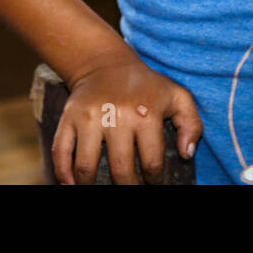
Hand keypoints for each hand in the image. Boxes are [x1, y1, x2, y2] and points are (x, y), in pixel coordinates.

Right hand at [52, 54, 202, 184]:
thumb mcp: (177, 96)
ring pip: (86, 166)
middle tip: (130, 188)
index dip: (153, 180)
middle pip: (120, 170)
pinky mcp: (69, 117)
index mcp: (146, 114)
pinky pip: (61, 151)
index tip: (152, 182)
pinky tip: (71, 184)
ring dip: (91, 186)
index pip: (151, 162)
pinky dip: (63, 174)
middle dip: (127, 187)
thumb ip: (192, 124)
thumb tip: (187, 154)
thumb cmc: (146, 86)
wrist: (106, 63)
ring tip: (98, 190)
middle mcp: (117, 116)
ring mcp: (90, 117)